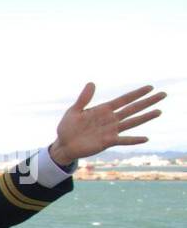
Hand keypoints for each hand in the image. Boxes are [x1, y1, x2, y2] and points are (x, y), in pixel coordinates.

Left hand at [49, 82, 165, 165]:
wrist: (63, 144)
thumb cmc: (68, 127)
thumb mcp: (74, 110)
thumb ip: (84, 98)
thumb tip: (92, 83)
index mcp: (103, 110)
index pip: (124, 99)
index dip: (136, 93)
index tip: (150, 87)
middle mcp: (110, 119)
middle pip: (133, 108)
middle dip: (148, 101)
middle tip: (163, 94)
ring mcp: (110, 130)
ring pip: (132, 122)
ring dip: (145, 117)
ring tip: (159, 111)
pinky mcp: (107, 142)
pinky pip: (123, 140)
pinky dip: (134, 140)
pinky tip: (145, 138)